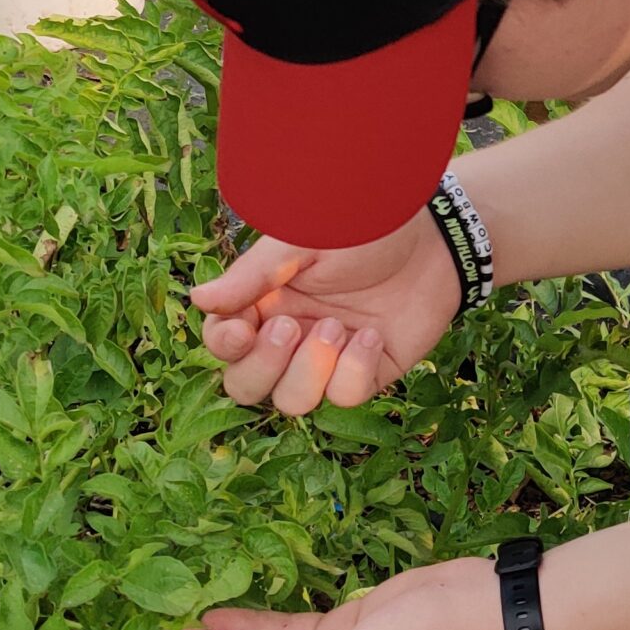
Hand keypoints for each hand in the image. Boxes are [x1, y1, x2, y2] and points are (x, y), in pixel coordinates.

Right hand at [190, 213, 464, 414]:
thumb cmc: (362, 227)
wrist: (432, 240)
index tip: (243, 328)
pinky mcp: (364, 374)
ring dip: (311, 369)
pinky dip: (353, 370)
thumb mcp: (301, 240)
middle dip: (264, 367)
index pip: (222, 344)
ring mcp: (326, 361)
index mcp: (263, 302)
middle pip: (245, 387)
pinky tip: (369, 335)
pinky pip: (343, 397)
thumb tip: (198, 299)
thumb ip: (252, 274)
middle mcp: (288, 337)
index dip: (224, 346)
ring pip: (292, 402)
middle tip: (293, 326)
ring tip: (338, 326)